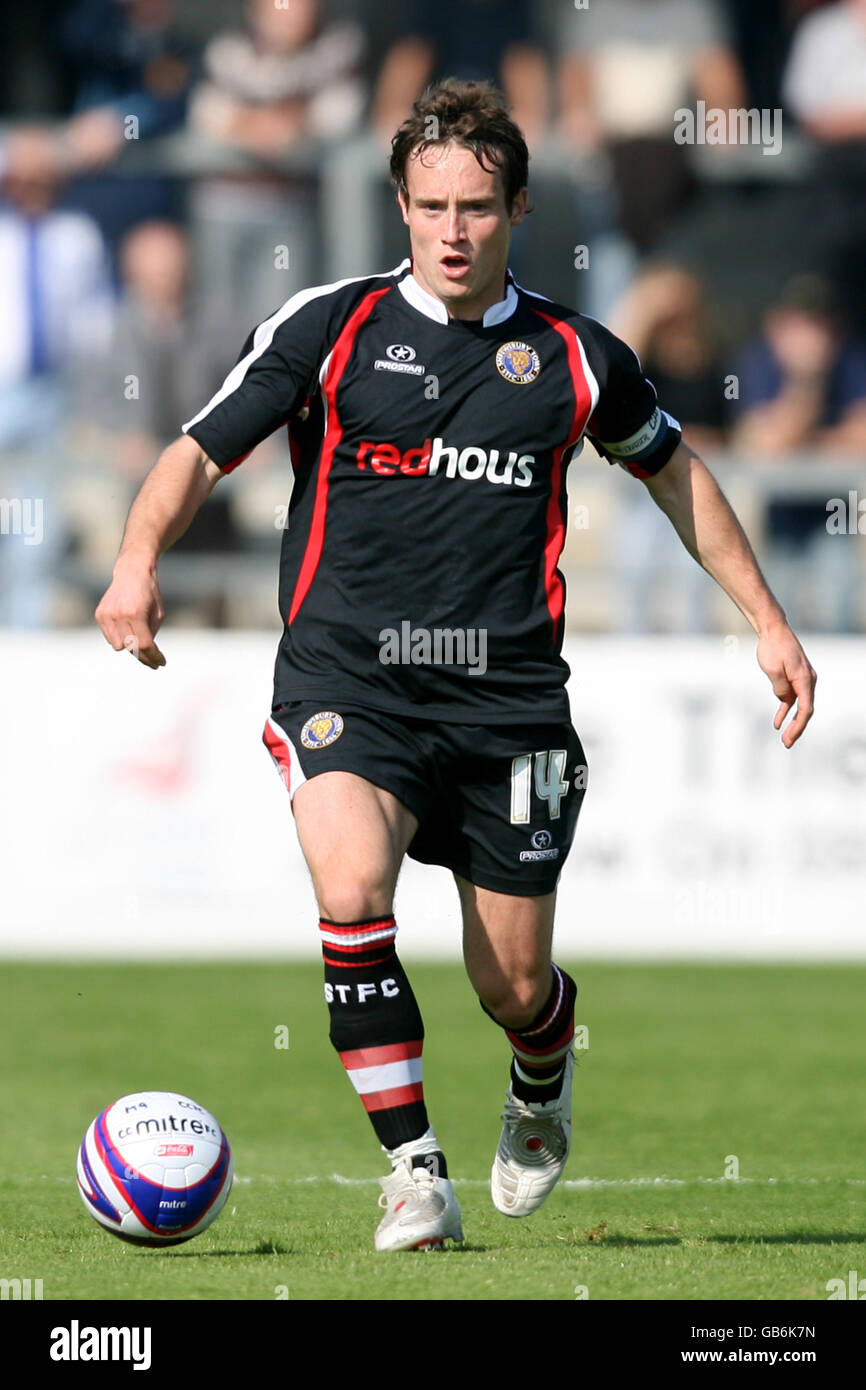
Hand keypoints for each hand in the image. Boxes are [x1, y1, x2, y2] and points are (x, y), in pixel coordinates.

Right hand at [94, 559, 165, 669]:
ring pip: (118, 646)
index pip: (145, 645)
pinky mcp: (100, 614)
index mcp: (136, 614)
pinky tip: (127, 630)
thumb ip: (152, 634)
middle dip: (144, 657)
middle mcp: (119, 615)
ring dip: (130, 646)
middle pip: (131, 648)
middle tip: (153, 661)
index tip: (161, 663)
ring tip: (140, 640)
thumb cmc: (149, 593)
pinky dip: (119, 637)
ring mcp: (107, 615)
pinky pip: (109, 637)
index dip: (154, 657)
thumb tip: (146, 655)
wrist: (132, 571)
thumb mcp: (158, 613)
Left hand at [756, 623, 815, 747]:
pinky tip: (777, 723)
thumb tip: (784, 700)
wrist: (773, 630)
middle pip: (805, 710)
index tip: (789, 738)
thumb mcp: (773, 670)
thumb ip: (780, 688)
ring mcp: (802, 680)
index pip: (806, 709)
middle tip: (787, 744)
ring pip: (800, 706)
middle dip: (797, 729)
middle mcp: (808, 681)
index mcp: (805, 680)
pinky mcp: (794, 678)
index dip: (798, 726)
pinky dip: (786, 710)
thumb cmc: (773, 647)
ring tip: (785, 738)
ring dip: (792, 722)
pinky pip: (792, 699)